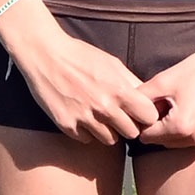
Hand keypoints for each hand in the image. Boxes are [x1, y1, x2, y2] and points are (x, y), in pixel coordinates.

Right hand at [13, 32, 159, 144]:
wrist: (45, 54)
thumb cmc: (81, 55)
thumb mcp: (112, 63)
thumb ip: (131, 82)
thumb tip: (149, 99)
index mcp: (119, 89)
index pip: (150, 117)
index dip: (146, 114)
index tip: (138, 111)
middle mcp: (104, 107)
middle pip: (131, 133)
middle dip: (128, 124)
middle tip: (118, 114)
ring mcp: (85, 118)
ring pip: (110, 140)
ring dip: (108, 130)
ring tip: (98, 114)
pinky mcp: (67, 125)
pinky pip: (87, 139)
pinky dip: (86, 131)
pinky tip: (81, 114)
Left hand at [134, 43, 194, 147]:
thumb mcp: (162, 81)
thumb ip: (140, 98)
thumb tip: (125, 108)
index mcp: (179, 127)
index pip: (146, 137)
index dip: (142, 122)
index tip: (147, 106)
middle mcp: (194, 138)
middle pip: (161, 141)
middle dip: (157, 125)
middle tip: (163, 102)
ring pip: (177, 142)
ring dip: (171, 128)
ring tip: (177, 103)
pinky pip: (192, 138)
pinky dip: (187, 128)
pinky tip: (190, 106)